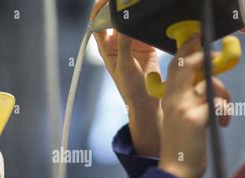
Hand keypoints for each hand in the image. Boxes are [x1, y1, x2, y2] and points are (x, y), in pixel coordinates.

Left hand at [90, 0, 162, 156]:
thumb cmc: (129, 88)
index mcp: (105, 47)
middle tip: (121, 0)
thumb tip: (123, 25)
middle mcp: (117, 42)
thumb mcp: (124, 66)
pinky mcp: (145, 43)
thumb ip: (124, 45)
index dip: (99, 10)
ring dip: (131, 13)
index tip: (105, 1)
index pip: (97, 23)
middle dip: (116, 7)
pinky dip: (145, 21)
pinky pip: (144, 28)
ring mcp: (131, 42)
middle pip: (113, 18)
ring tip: (134, 5)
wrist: (146, 100)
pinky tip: (146, 16)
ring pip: (129, 21)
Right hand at [158, 35, 231, 177]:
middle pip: (187, 65)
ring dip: (224, 95)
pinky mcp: (195, 118)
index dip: (186, 50)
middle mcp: (172, 99)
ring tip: (225, 112)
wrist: (176, 170)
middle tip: (217, 61)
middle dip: (205, 58)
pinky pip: (218, 102)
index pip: (174, 66)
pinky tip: (222, 123)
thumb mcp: (179, 117)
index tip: (197, 40)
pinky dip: (226, 111)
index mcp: (168, 99)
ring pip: (209, 84)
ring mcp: (183, 107)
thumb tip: (207, 81)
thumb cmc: (181, 146)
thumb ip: (188, 98)